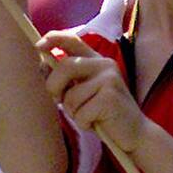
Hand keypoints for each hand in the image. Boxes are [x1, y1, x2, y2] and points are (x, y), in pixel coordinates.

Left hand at [37, 30, 146, 154]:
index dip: (54, 39)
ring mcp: (109, 79)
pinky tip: (97, 123)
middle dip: (53, 87)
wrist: (134, 134)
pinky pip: (81, 113)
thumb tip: (42, 66)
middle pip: (65, 67)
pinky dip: (84, 123)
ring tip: (88, 116)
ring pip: (71, 96)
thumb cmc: (103, 114)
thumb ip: (68, 78)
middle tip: (59, 101)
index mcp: (96, 60)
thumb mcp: (84, 91)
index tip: (38, 46)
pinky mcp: (110, 97)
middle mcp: (104, 64)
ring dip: (74, 113)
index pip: (73, 40)